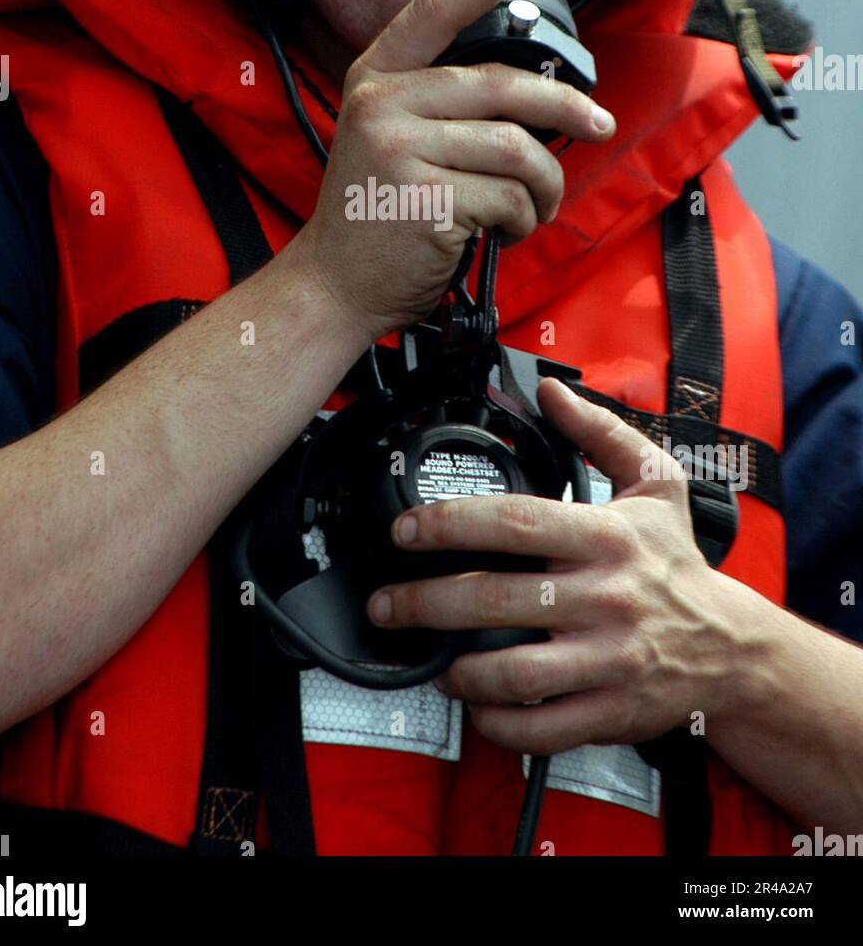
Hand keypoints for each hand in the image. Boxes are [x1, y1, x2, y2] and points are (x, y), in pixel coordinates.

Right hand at [290, 0, 615, 341]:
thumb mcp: (389, 136)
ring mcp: (400, 149)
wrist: (335, 283)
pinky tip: (505, 232)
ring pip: (515, 150)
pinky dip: (522, 220)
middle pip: (502, 86)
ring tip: (538, 206)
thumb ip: (440, 103)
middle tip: (599, 125)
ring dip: (545, 184)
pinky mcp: (425, 197)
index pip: (435, 9)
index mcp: (375, 77)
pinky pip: (508, 198)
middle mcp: (382, 103)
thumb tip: (535, 92)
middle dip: (565, 108)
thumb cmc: (377, 212)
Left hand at [366, 378, 742, 754]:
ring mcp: (608, 660)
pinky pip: (543, 728)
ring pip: (514, 672)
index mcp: (607, 538)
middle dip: (426, 603)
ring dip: (459, 671)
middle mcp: (606, 598)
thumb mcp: (655, 483)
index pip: (516, 523)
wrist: (732, 646)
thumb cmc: (677, 564)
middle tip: (386, 604)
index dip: (451, 524)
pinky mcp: (612, 711)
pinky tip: (479, 707)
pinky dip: (500, 725)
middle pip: (498, 599)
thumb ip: (600, 431)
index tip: (407, 530)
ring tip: (431, 661)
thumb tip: (552, 391)